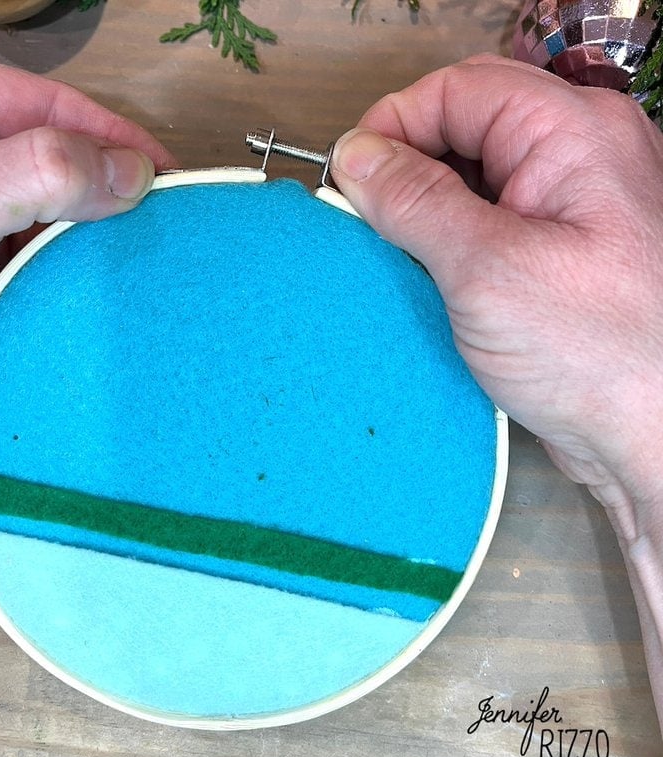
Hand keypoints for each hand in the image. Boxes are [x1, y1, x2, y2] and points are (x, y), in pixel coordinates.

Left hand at [0, 50, 175, 411]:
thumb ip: (39, 173)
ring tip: (147, 262)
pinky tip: (106, 292)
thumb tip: (130, 170)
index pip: (48, 109)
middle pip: (60, 164)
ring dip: (95, 244)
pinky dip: (75, 282)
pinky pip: (44, 271)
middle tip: (169, 224)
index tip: (169, 175)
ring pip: (57, 222)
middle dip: (110, 194)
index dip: (112, 138)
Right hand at [330, 54, 662, 525]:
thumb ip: (416, 203)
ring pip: (468, 183)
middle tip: (363, 225)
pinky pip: (484, 230)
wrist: (653, 441)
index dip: (392, 125)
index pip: (457, 91)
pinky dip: (443, 250)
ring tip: (389, 262)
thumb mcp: (488, 271)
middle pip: (463, 131)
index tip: (347, 179)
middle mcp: (574, 161)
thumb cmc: (600, 357)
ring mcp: (566, 212)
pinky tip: (422, 286)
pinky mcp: (553, 260)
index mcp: (572, 135)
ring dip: (419, 216)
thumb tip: (358, 155)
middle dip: (402, 172)